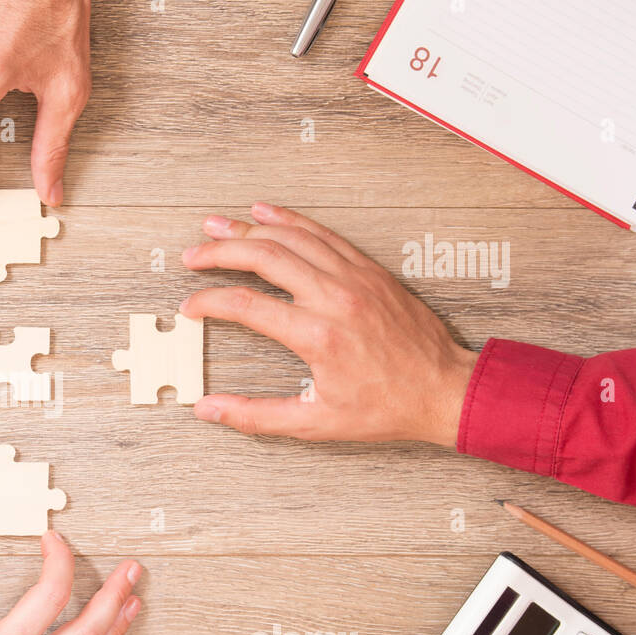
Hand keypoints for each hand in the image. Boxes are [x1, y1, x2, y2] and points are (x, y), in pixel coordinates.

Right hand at [180, 203, 477, 446]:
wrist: (444, 390)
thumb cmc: (386, 407)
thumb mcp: (316, 423)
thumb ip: (256, 416)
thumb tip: (210, 410)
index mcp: (318, 336)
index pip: (246, 306)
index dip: (209, 302)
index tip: (191, 307)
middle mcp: (334, 298)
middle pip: (264, 257)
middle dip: (220, 252)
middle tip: (192, 255)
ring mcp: (354, 278)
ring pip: (291, 237)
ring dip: (248, 227)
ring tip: (216, 224)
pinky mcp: (369, 270)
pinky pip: (323, 234)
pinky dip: (291, 219)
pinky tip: (267, 212)